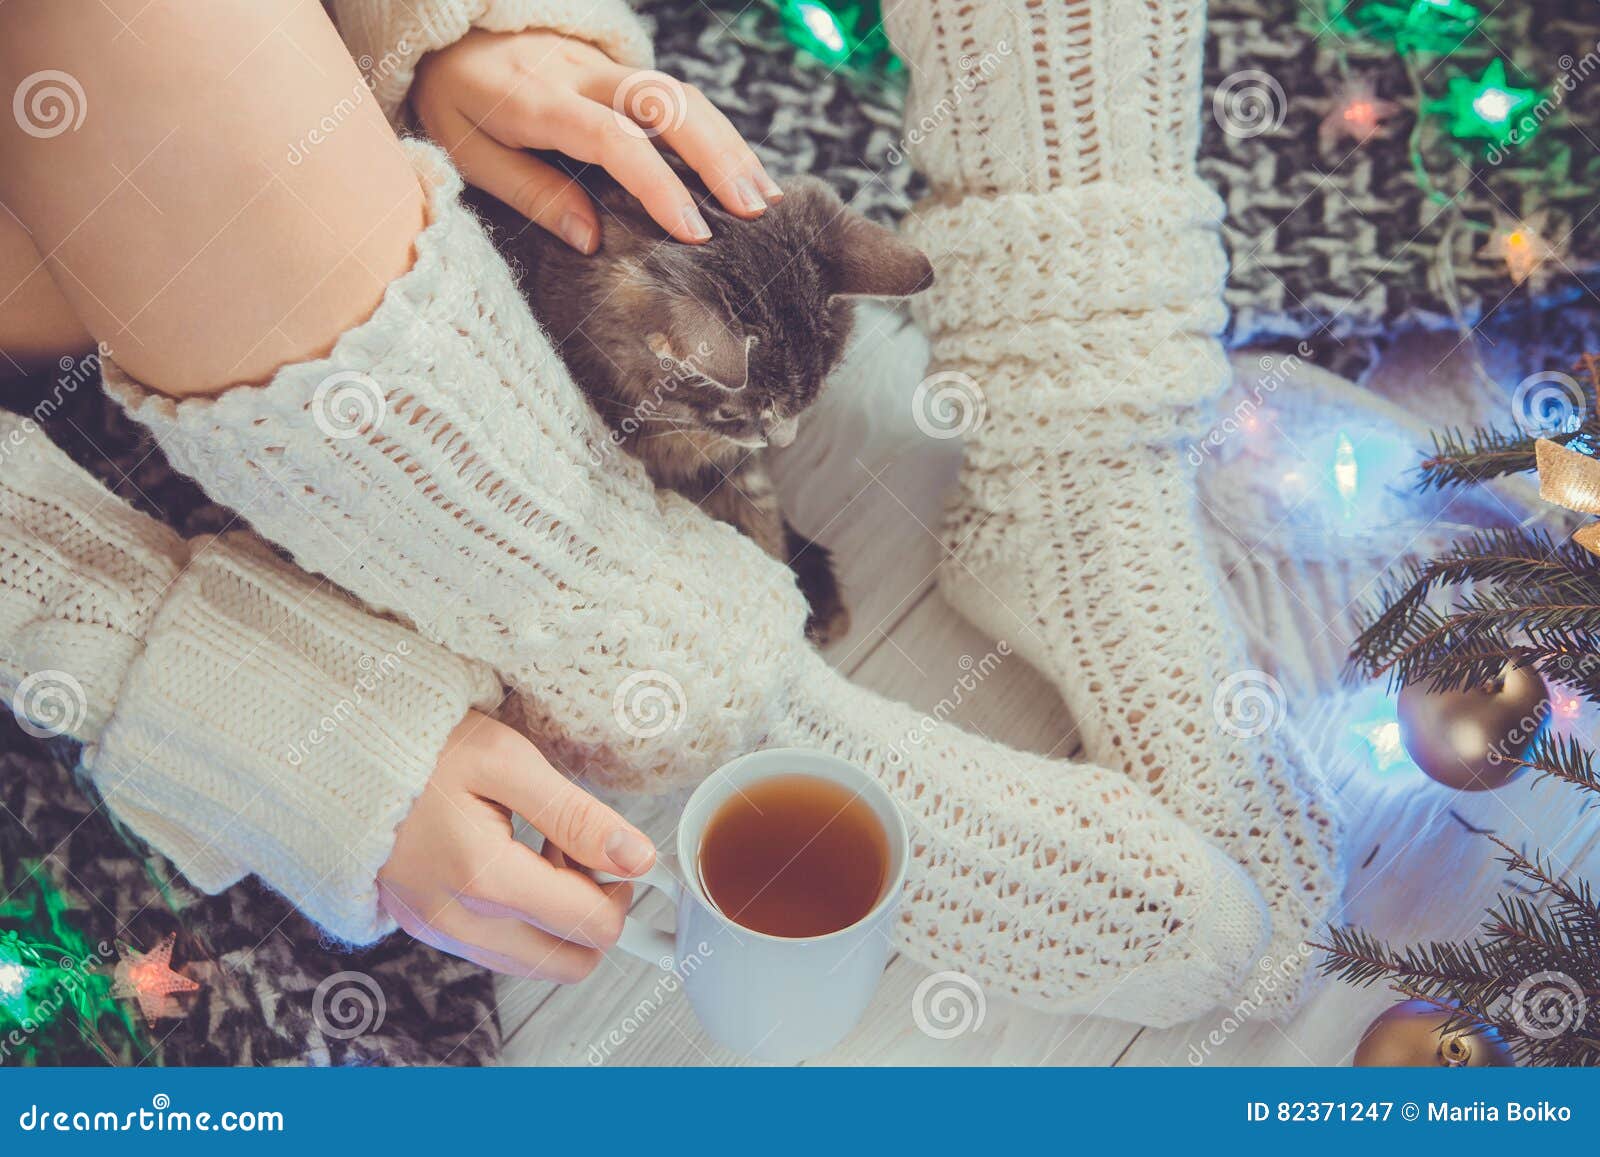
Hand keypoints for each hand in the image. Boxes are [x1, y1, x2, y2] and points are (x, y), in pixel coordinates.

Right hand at [377, 710, 655, 981]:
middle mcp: (459, 922)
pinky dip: (521, 919)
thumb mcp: (508, 762)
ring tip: (537, 848)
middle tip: (576, 851)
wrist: (339, 752)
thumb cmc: (421, 747)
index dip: (619, 888)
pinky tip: (509, 861)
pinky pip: (498, 949)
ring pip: (536, 963)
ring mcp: (438, 931)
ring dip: (556, 919)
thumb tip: (636, 858)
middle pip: (571, 963)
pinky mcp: (426, 928)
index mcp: (484, 879)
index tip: (610, 847)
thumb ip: (576, 816)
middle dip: (591, 912)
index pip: (593, 926)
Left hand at [411, 29, 780, 250]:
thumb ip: (529, 193)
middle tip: (753, 211)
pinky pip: (679, 95)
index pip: (612, 138)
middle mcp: (582, 74)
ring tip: (765, 198)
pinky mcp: (622, 70)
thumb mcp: (468, 152)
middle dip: (717, 156)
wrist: (450, 30)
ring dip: (730, 144)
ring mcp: (607, 66)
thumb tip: (591, 239)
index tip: (692, 233)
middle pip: (666, 101)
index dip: (657, 184)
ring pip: (683, 92)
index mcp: (539, 100)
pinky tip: (744, 170)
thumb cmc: (457, 101)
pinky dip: (718, 133)